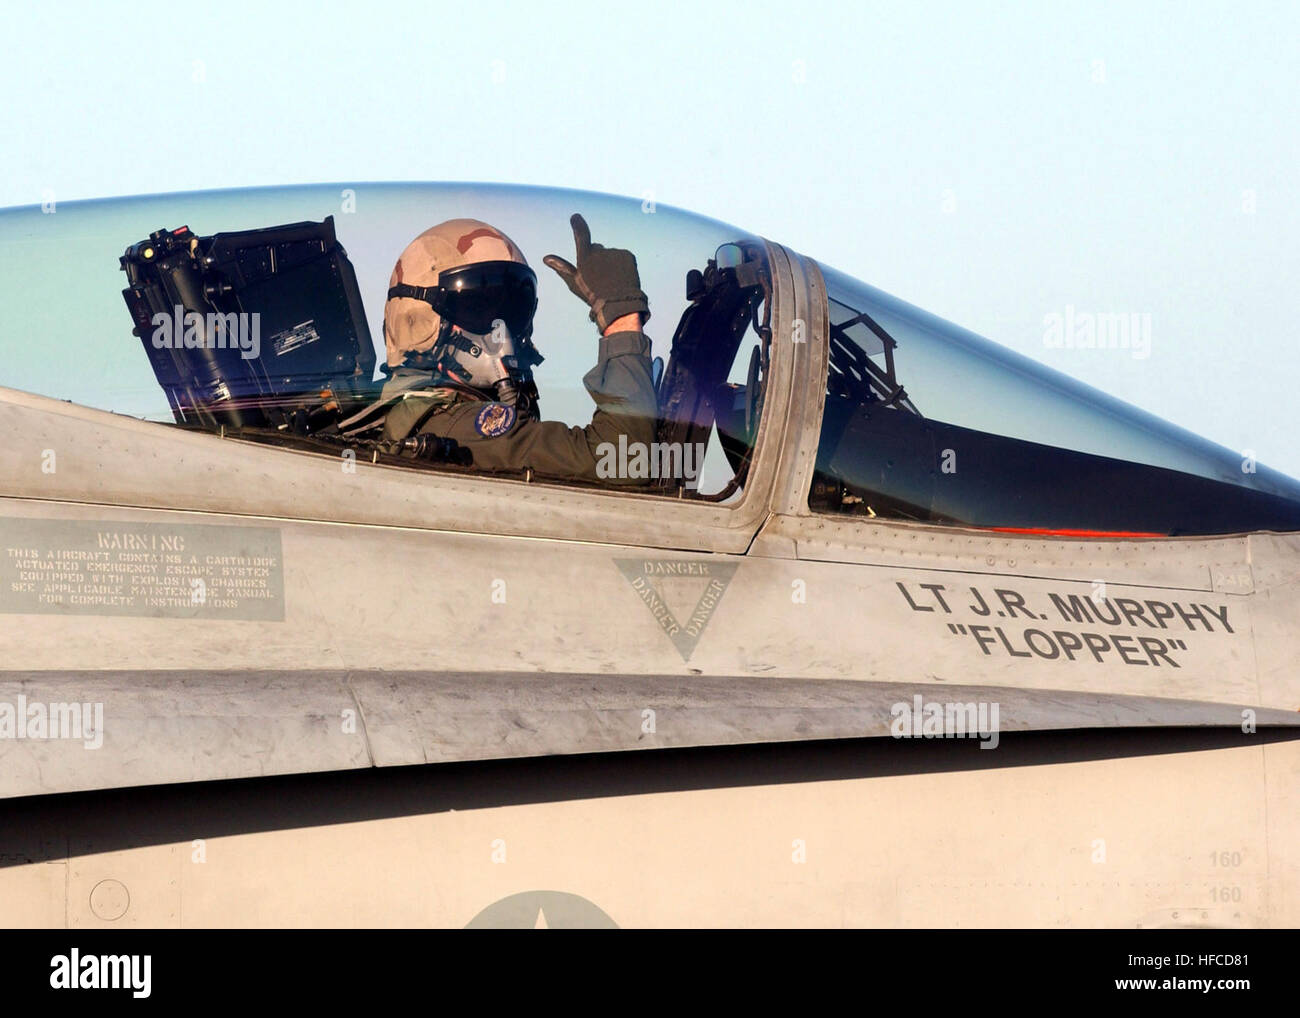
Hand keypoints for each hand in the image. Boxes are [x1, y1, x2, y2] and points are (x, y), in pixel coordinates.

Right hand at [543, 213, 649, 331]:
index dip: (578, 225)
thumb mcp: (574, 282)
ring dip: (611, 264)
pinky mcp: (627, 255)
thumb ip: (561, 267)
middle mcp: (600, 251)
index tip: (575, 217)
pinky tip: (621, 278)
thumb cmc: (593, 295)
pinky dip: (622, 265)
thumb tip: (545, 258)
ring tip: (612, 281)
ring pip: (611, 255)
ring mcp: (614, 252)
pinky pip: (623, 257)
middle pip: (597, 249)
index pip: (581, 235)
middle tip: (600, 278)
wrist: (618, 303)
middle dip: (597, 259)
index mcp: (585, 257)